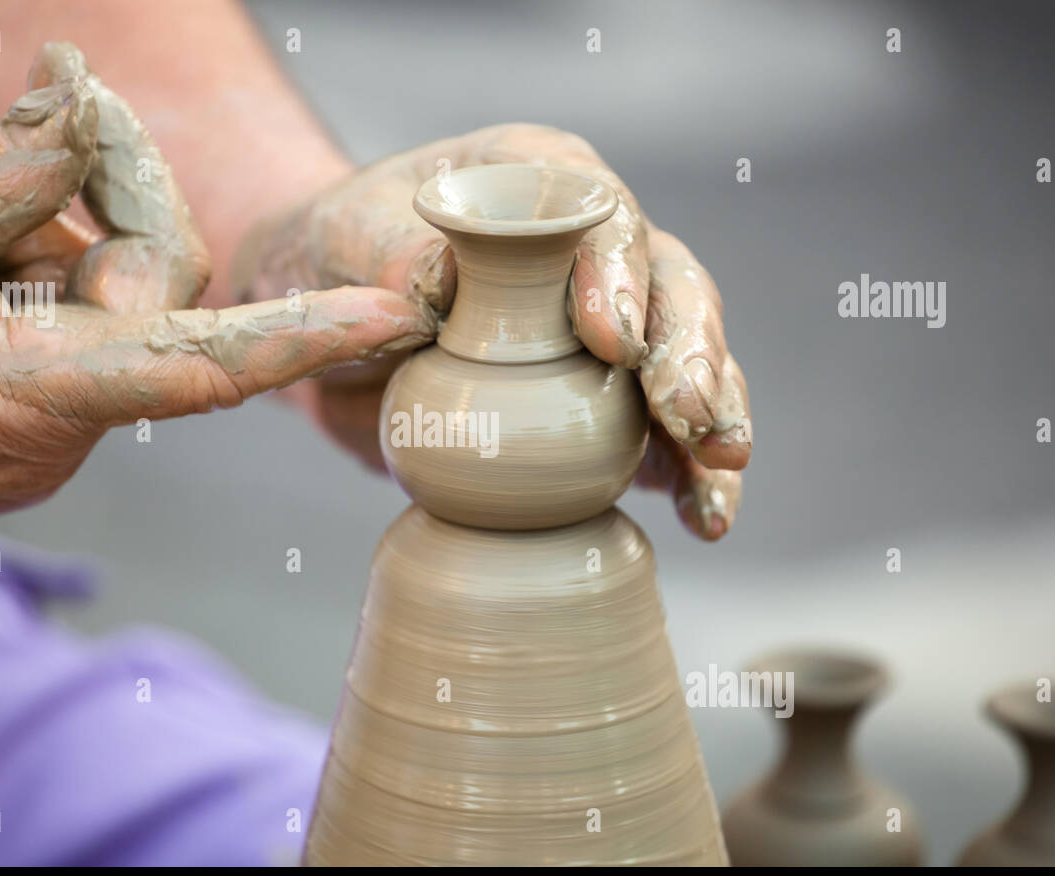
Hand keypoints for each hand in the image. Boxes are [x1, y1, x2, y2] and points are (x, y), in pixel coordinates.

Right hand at [0, 43, 433, 556]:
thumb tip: (80, 123)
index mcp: (33, 398)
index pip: (205, 362)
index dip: (306, 335)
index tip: (395, 313)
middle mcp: (66, 429)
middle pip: (154, 282)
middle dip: (105, 190)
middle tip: (41, 107)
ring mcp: (52, 432)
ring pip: (105, 294)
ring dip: (40, 229)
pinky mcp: (34, 421)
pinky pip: (68, 323)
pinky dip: (24, 267)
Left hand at [236, 124, 750, 539]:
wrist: (331, 315)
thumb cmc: (342, 252)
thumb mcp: (349, 239)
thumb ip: (392, 256)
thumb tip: (439, 290)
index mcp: (544, 180)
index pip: (603, 216)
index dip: (619, 275)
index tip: (611, 342)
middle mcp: (596, 248)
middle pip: (673, 290)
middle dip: (691, 356)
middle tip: (693, 419)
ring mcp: (608, 329)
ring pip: (685, 364)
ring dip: (711, 423)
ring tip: (723, 477)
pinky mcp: (601, 402)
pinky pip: (657, 435)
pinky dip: (686, 475)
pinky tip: (706, 516)